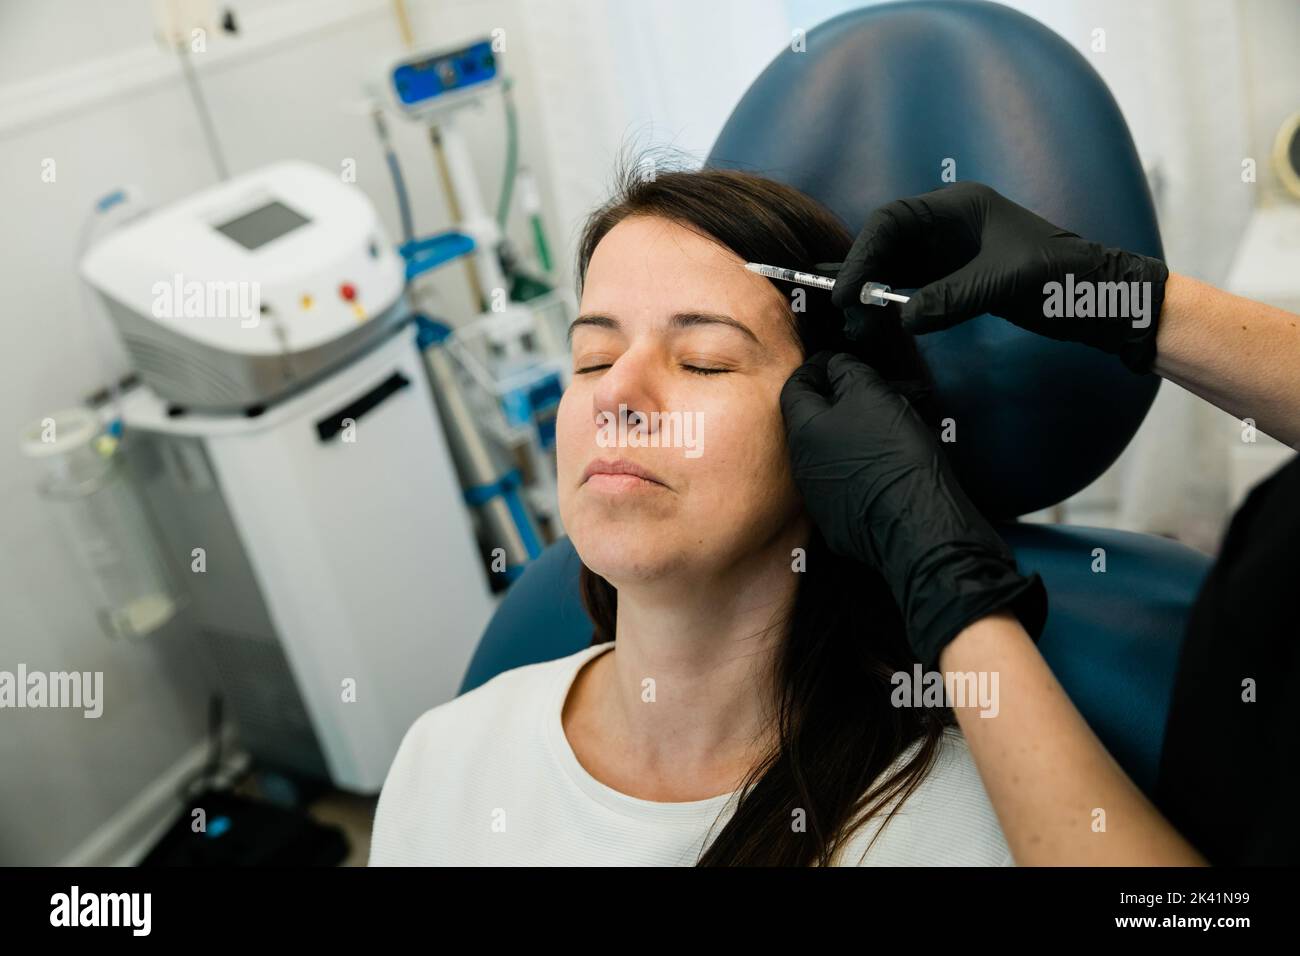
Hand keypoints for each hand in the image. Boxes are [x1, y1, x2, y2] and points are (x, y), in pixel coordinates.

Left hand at [780, 351, 1047, 667]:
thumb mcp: (872, 397)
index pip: (796, 386)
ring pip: (833, 453)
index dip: (818, 368)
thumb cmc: (896, 460)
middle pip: (814, 421)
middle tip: (872, 393)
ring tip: (891, 428)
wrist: (921, 531)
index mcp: (803, 432)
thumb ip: (846, 373)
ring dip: (855, 436)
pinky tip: (893, 466)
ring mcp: (820, 497)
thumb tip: (834, 365)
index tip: (839, 362)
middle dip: (840, 402)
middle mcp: (803, 466)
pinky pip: (850, 484)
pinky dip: (867, 469)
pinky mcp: (843, 521)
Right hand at [831, 182, 1169, 372]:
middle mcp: (947, 226)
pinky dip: (891, 306)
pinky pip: (911, 290)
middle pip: (887, 243)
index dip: (864, 253)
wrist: (1100, 299)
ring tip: (852, 323)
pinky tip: (872, 322)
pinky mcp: (954, 282)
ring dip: (872, 293)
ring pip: (895, 268)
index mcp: (959, 207)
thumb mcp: (1005, 283)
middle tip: (842, 310)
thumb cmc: (1063, 277)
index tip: (847, 290)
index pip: (892, 220)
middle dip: (862, 273)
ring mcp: (950, 254)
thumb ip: (952, 298)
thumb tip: (903, 317)